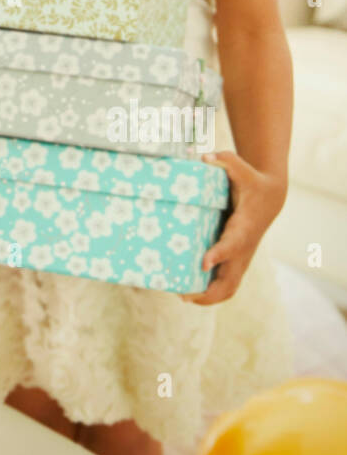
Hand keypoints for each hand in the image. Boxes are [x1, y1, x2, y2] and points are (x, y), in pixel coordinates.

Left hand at [179, 151, 285, 305]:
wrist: (270, 197)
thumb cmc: (251, 182)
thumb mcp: (242, 167)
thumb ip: (226, 160)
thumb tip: (205, 156)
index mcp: (244, 226)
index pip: (232, 244)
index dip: (219, 254)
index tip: (203, 263)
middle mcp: (244, 247)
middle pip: (231, 279)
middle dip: (209, 291)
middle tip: (184, 294)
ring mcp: (243, 257)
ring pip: (230, 287)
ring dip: (209, 298)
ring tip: (184, 296)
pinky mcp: (239, 261)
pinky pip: (228, 285)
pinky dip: (213, 294)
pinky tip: (192, 293)